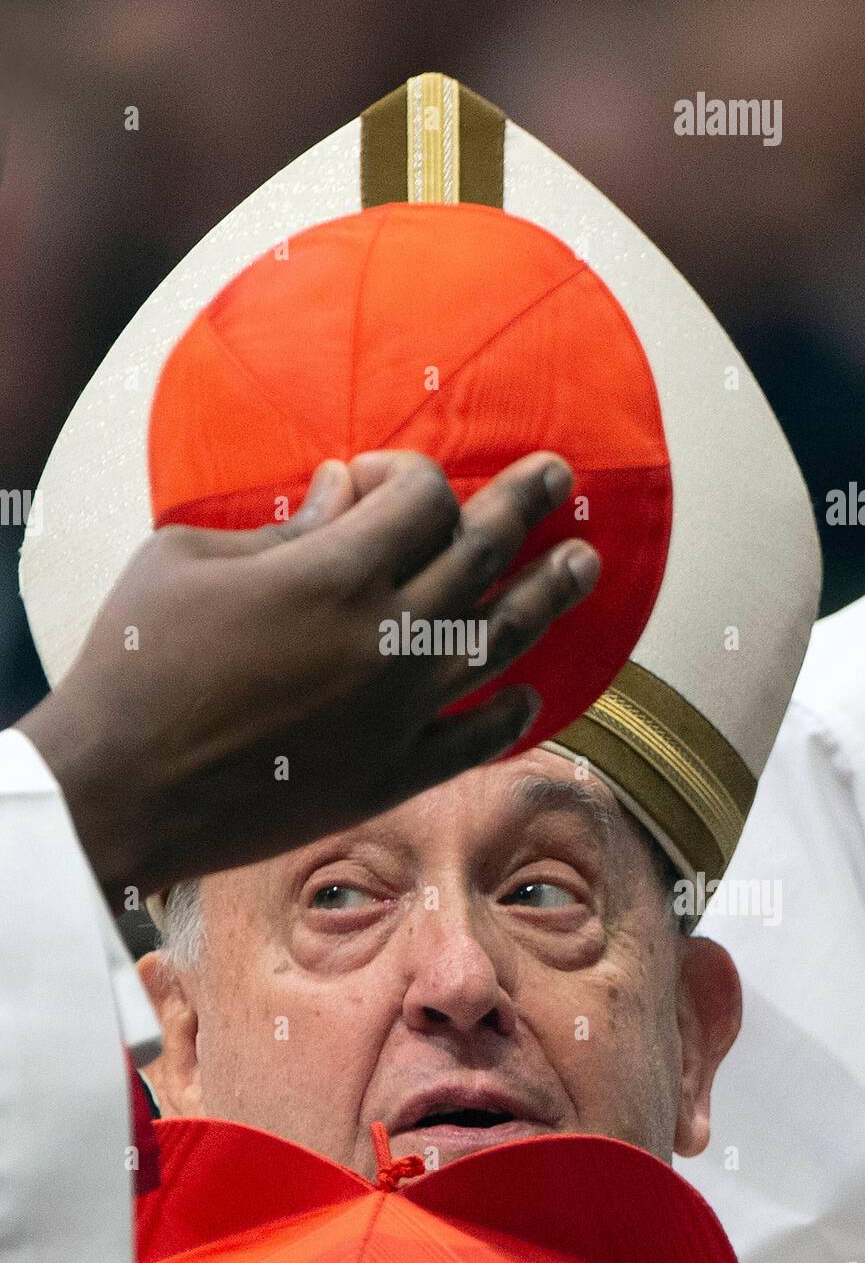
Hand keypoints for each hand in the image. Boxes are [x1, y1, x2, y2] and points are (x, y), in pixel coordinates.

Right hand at [19, 450, 598, 912]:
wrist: (118, 788)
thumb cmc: (139, 659)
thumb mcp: (193, 561)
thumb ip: (287, 522)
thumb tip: (346, 490)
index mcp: (334, 572)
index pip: (423, 499)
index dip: (411, 474)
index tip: (378, 480)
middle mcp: (385, 637)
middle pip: (481, 553)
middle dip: (525, 504)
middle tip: (561, 476)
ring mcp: (397, 711)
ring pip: (499, 640)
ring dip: (549, 595)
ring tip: (585, 564)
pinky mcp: (389, 776)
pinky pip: (475, 739)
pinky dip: (510, 713)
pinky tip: (533, 693)